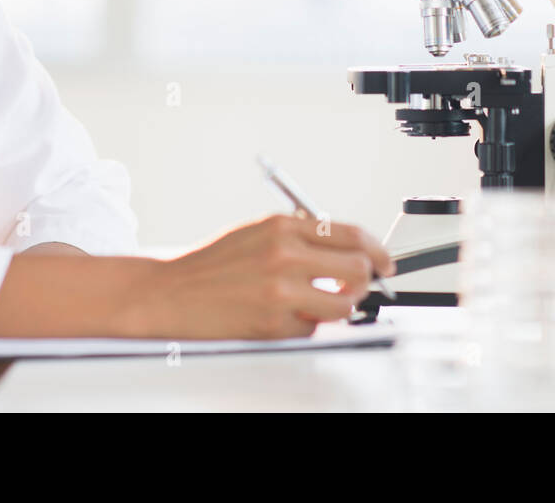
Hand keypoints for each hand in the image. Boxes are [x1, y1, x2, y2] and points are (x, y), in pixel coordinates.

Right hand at [143, 213, 396, 340]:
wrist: (170, 293)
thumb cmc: (213, 264)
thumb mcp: (257, 232)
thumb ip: (301, 236)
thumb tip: (347, 250)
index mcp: (283, 225)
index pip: (350, 234)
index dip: (376, 250)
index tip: (384, 262)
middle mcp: (285, 254)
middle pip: (357, 269)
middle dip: (364, 282)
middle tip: (357, 288)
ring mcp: (280, 290)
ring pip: (342, 305)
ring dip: (337, 308)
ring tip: (316, 304)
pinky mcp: (272, 324)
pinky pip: (310, 329)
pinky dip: (302, 326)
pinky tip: (279, 316)